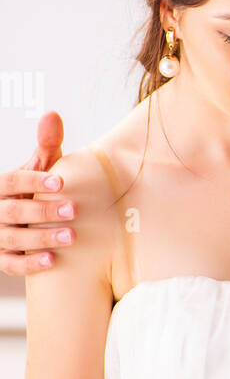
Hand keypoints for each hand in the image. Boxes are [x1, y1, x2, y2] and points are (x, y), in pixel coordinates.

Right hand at [0, 111, 72, 275]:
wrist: (23, 220)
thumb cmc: (34, 190)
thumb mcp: (39, 167)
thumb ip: (46, 144)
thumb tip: (52, 115)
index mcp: (2, 186)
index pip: (11, 181)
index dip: (34, 181)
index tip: (60, 182)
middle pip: (13, 211)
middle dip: (43, 211)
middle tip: (73, 210)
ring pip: (12, 238)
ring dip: (40, 238)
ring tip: (70, 237)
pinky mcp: (2, 257)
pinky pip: (11, 263)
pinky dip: (29, 263)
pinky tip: (52, 260)